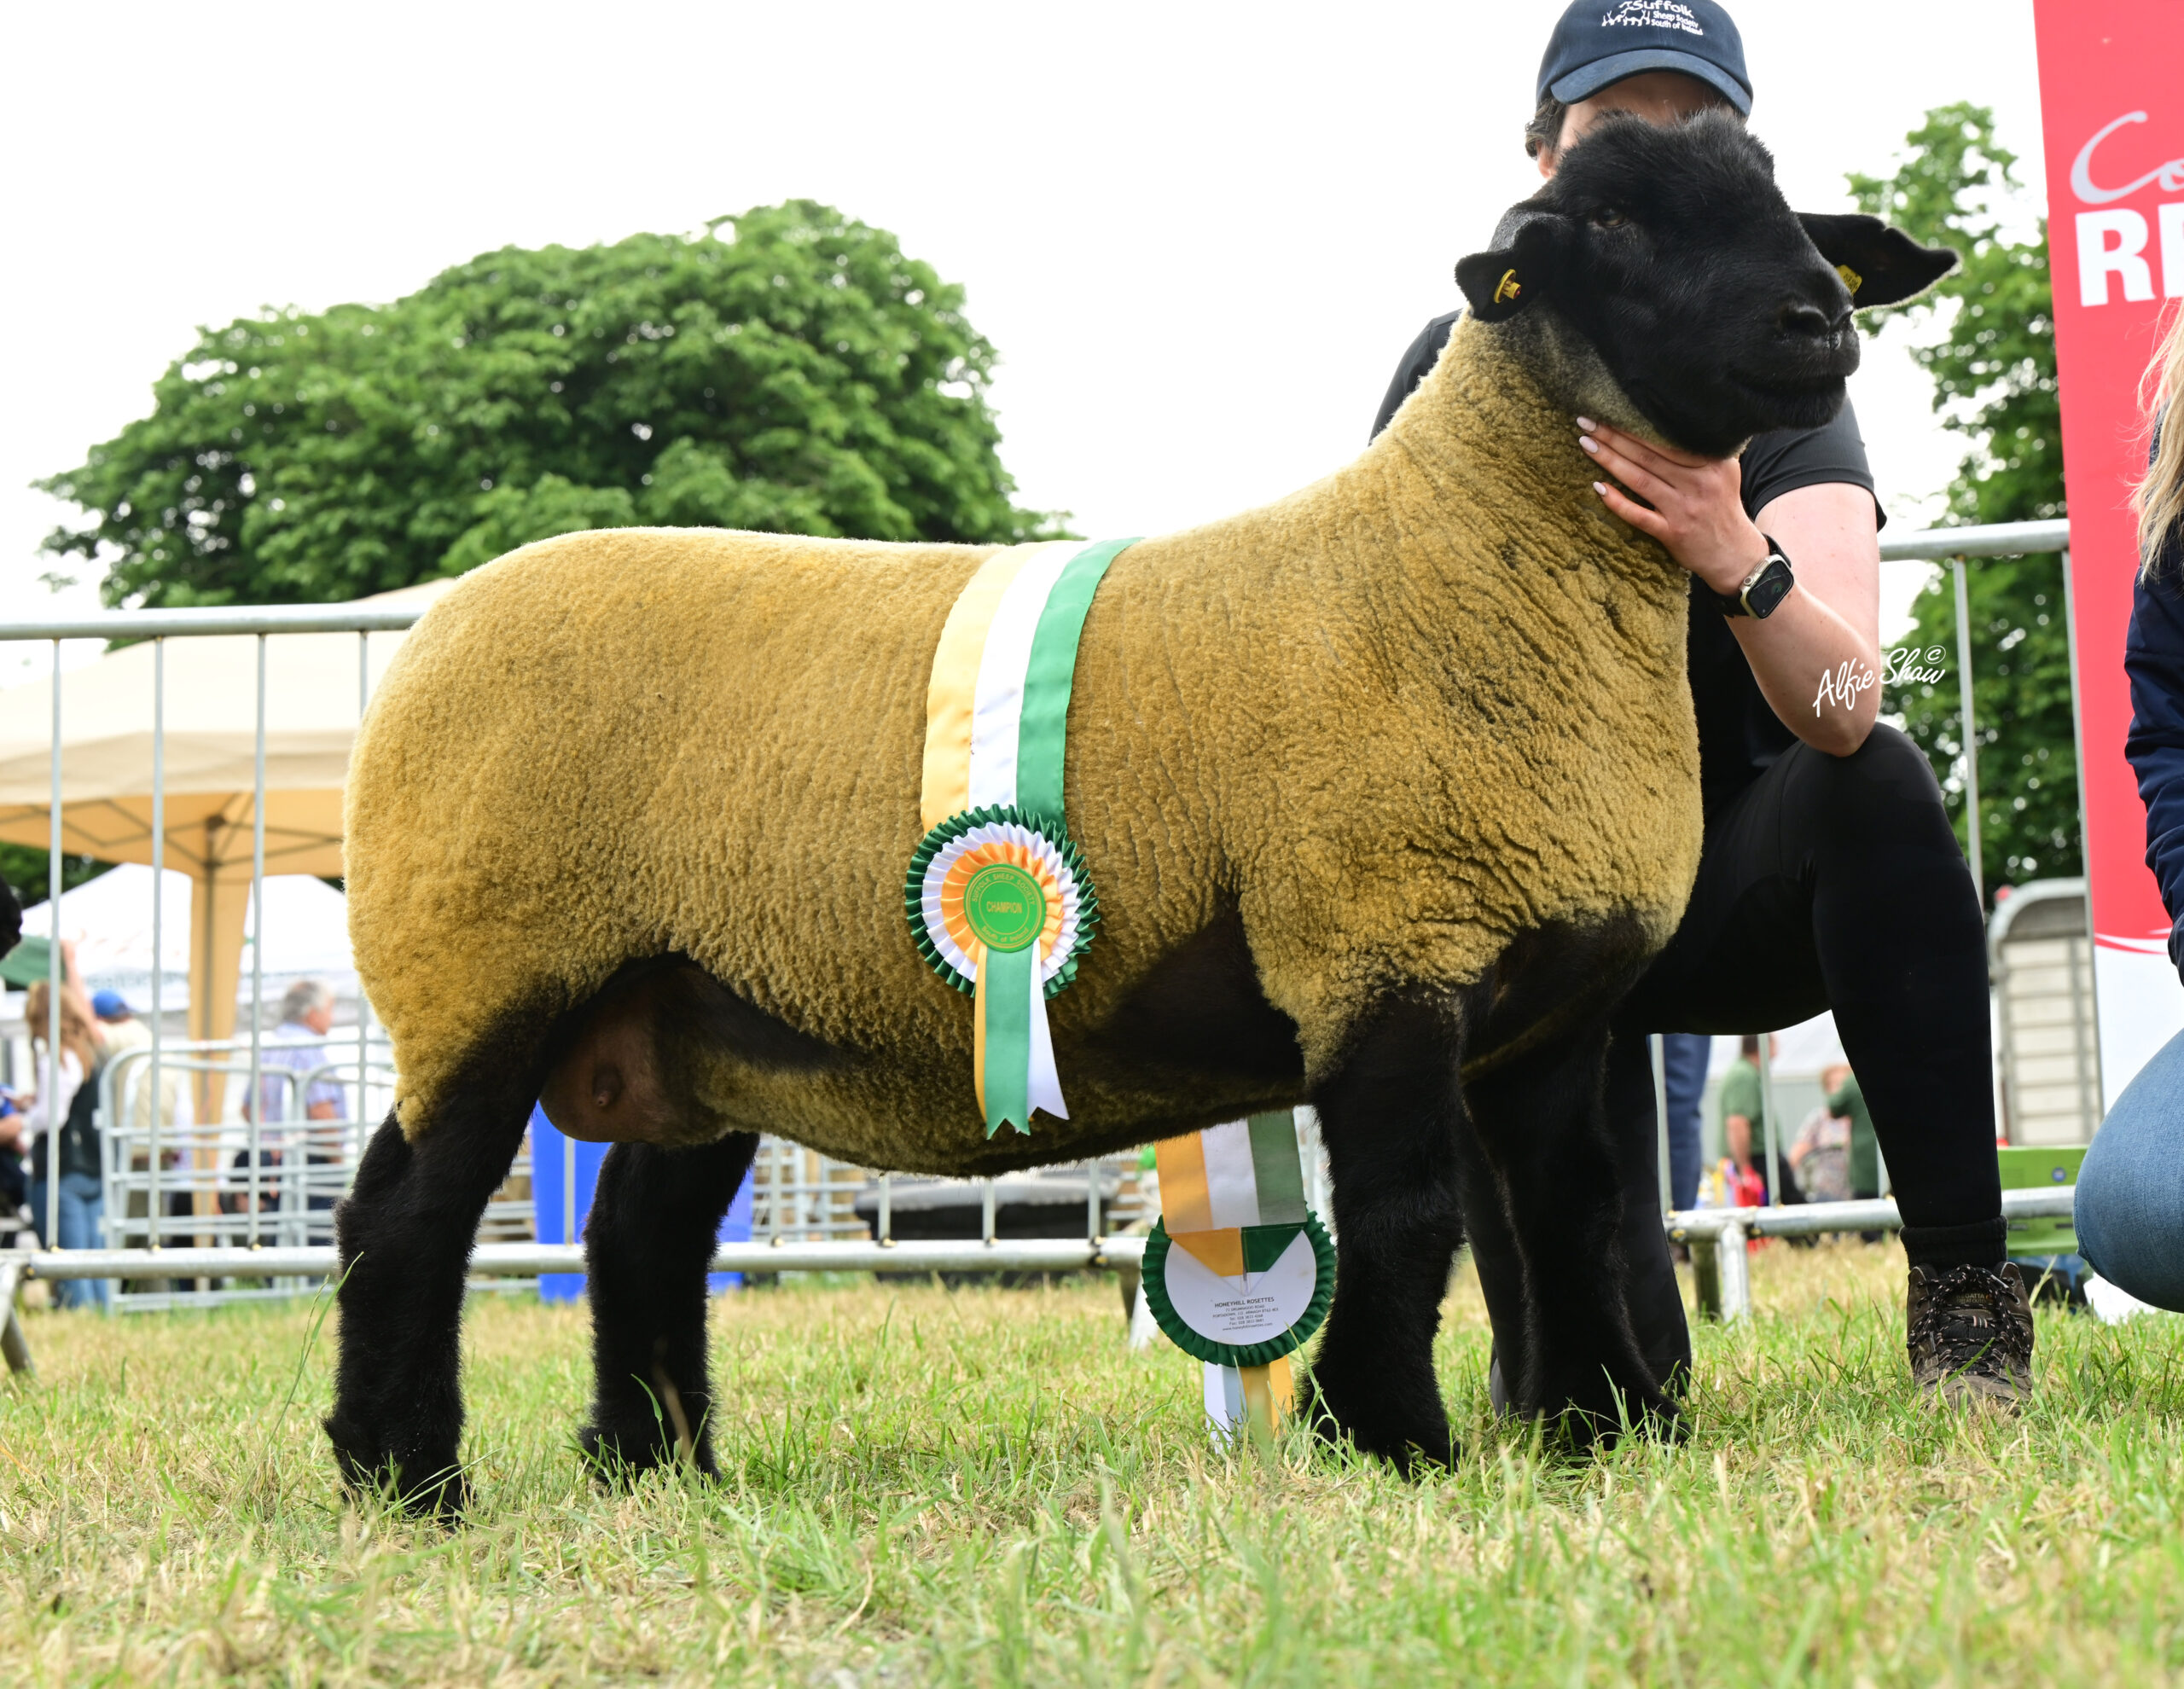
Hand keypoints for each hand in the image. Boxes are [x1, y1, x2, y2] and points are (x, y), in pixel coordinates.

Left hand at [1579, 418, 1770, 595]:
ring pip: (1640, 480)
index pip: (1667, 439)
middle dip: (1615, 436)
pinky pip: (1638, 515)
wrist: (1734, 553)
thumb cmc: (1722, 506)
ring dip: (1610, 460)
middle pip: (1649, 456)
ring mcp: (1683, 509)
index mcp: (1712, 463)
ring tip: (1586, 443)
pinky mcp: (1672, 533)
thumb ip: (1702, 450)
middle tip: (1588, 420)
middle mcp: (1699, 483)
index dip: (1637, 424)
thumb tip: (1670, 421)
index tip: (1611, 409)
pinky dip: (1617, 501)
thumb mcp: (1723, 472)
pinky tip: (1598, 487)